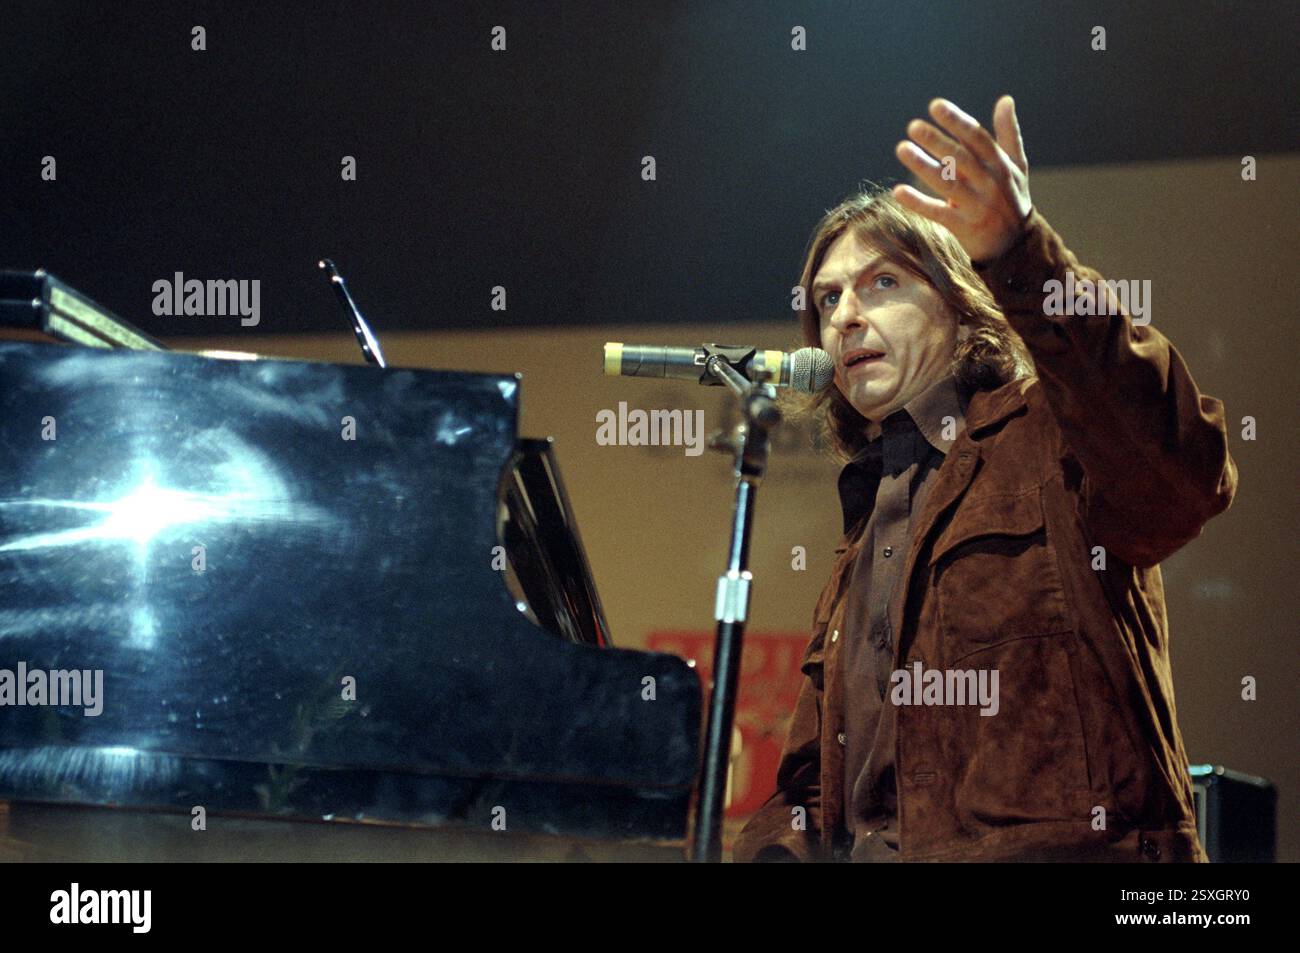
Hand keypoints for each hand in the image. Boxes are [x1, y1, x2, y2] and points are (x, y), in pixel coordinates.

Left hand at [892, 95, 1031, 263]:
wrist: (1017, 245)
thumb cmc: (1012, 198)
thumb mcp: (1017, 165)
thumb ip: (1008, 133)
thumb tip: (1006, 99)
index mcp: (1000, 164)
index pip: (977, 137)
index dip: (956, 121)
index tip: (936, 105)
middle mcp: (989, 183)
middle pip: (960, 158)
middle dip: (937, 141)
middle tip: (913, 126)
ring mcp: (976, 205)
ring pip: (947, 183)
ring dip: (923, 166)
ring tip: (902, 149)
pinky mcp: (963, 227)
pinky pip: (937, 213)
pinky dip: (918, 203)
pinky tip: (898, 191)